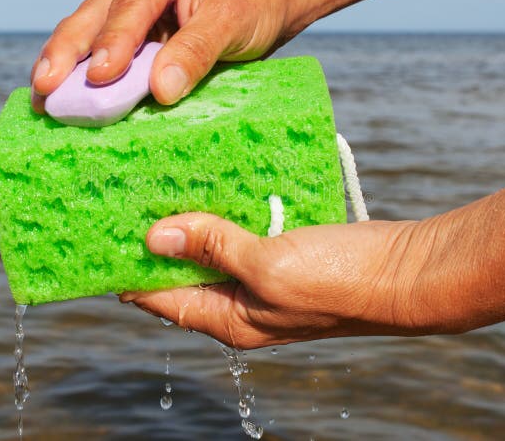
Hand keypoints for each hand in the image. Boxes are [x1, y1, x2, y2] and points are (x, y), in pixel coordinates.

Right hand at [30, 0, 293, 112]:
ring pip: (83, 37)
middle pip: (91, 18)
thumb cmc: (250, 6)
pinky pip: (95, 57)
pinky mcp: (123, 35)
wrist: (261, 7)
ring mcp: (122, 7)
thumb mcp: (231, 24)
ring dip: (62, 70)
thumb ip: (196, 52)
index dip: (113, 42)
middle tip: (46, 88)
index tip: (100, 76)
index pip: (130, 6)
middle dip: (65, 54)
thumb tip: (160, 91)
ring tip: (42, 102)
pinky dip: (78, 80)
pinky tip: (58, 102)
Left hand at [119, 212, 449, 349]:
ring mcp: (266, 281)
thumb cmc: (339, 281)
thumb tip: (156, 236)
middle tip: (128, 200)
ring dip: (193, 222)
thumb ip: (213, 247)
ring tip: (164, 184)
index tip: (97, 241)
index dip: (128, 272)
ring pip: (213, 250)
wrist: (406, 273)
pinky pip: (244, 234)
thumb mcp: (268, 265)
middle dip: (157, 241)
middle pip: (183, 273)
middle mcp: (242, 305)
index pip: (161, 299)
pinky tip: (216, 183)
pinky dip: (228, 213)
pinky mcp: (287, 255)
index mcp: (230, 320)